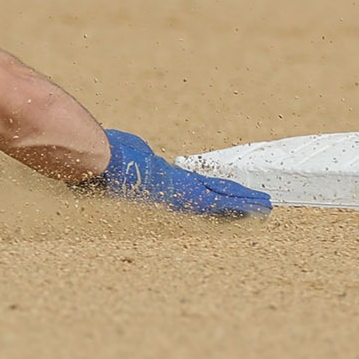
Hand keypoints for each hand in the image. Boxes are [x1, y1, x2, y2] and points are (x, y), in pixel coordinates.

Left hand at [83, 129, 272, 216]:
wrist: (96, 160)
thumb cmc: (101, 154)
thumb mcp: (123, 151)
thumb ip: (132, 154)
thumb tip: (131, 150)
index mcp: (155, 181)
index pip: (186, 187)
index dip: (206, 191)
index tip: (220, 195)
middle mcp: (168, 191)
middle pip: (205, 196)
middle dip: (230, 202)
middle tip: (253, 208)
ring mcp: (176, 192)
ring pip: (215, 198)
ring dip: (240, 202)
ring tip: (263, 208)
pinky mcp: (181, 193)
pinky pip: (213, 201)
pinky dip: (236, 204)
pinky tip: (254, 207)